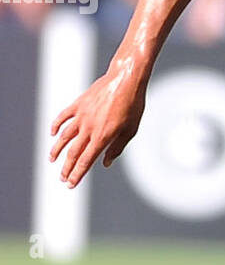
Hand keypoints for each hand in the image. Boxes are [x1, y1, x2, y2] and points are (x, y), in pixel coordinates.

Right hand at [50, 66, 146, 188]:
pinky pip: (64, 116)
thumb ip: (117, 148)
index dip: (77, 174)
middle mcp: (89, 128)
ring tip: (52, 159)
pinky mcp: (79, 104)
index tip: (70, 184)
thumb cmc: (133, 106)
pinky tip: (53, 133)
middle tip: (62, 177)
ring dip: (57, 149)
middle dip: (67, 167)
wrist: (126, 79)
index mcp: (103, 137)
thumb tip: (105, 163)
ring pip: (65, 136)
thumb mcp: (130, 130)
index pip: (86, 161)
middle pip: (74, 153)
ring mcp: (82, 115)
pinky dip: (56, 125)